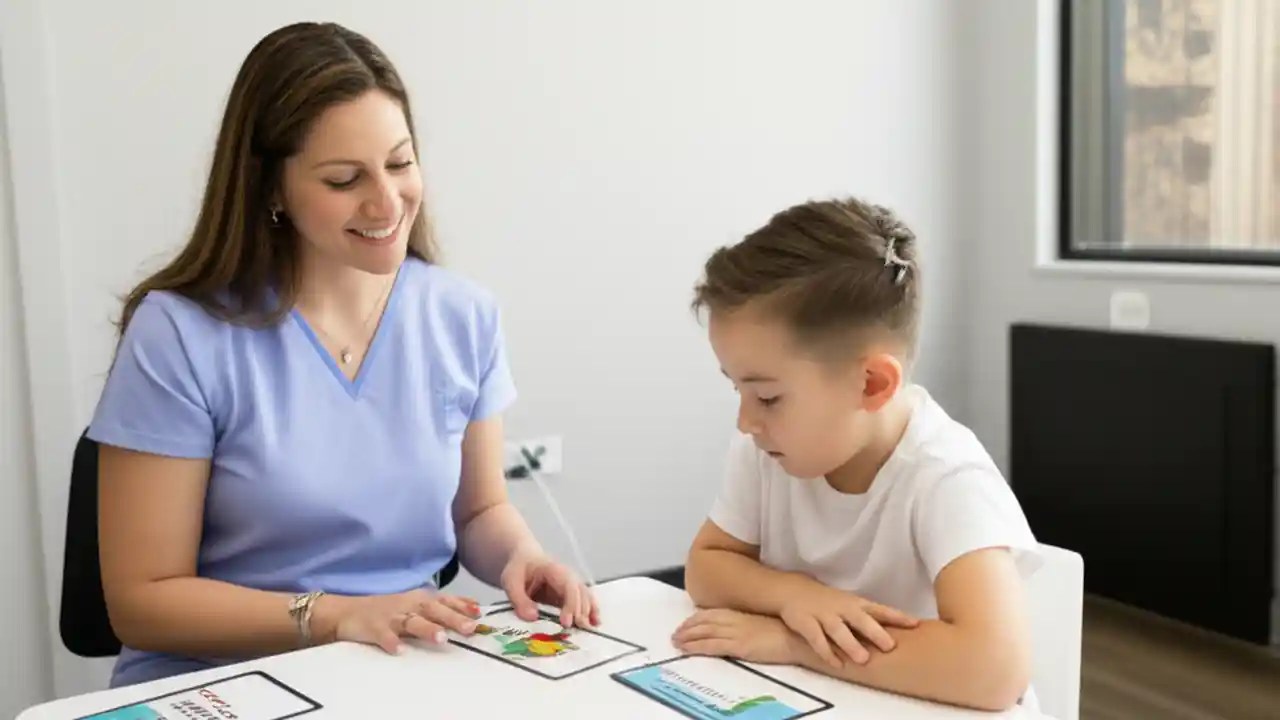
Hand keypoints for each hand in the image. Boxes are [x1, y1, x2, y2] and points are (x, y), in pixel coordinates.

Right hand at [317, 589, 481, 653]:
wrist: (348, 611)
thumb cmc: (388, 608)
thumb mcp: (416, 602)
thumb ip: (442, 605)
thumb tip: (473, 607)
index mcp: (419, 599)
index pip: (445, 601)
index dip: (462, 606)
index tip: (479, 613)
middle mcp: (408, 606)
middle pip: (433, 610)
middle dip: (452, 618)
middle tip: (470, 628)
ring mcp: (391, 617)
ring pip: (411, 622)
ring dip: (426, 629)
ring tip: (441, 638)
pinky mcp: (373, 628)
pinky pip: (383, 636)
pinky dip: (390, 642)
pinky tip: (398, 650)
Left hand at [500, 551, 598, 627]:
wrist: (524, 560)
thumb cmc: (518, 568)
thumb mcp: (511, 581)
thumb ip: (519, 599)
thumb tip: (532, 617)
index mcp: (554, 570)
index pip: (569, 586)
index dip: (570, 604)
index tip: (566, 622)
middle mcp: (568, 577)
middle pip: (581, 594)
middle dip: (581, 612)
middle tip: (578, 631)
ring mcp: (571, 586)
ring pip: (586, 598)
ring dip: (589, 613)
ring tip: (589, 630)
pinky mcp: (570, 596)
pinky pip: (584, 602)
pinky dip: (591, 612)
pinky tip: (595, 624)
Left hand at [672, 609, 800, 664]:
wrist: (798, 636)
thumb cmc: (787, 630)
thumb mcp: (764, 622)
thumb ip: (750, 622)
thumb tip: (743, 627)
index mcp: (742, 614)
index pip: (713, 613)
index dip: (696, 618)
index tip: (685, 622)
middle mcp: (735, 620)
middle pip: (705, 621)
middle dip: (688, 627)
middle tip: (675, 633)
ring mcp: (737, 632)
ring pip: (705, 632)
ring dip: (688, 637)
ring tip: (675, 641)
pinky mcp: (739, 646)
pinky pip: (713, 646)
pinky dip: (697, 647)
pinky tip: (687, 650)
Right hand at [780, 586, 918, 666]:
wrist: (792, 590)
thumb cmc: (829, 602)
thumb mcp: (850, 605)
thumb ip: (869, 619)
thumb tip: (899, 633)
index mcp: (855, 604)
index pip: (879, 609)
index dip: (897, 617)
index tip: (915, 624)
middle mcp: (841, 608)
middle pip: (860, 619)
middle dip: (875, 632)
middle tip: (889, 646)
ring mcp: (823, 615)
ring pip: (838, 630)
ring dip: (850, 644)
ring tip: (863, 660)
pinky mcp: (805, 622)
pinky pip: (816, 638)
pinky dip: (826, 652)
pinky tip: (836, 664)